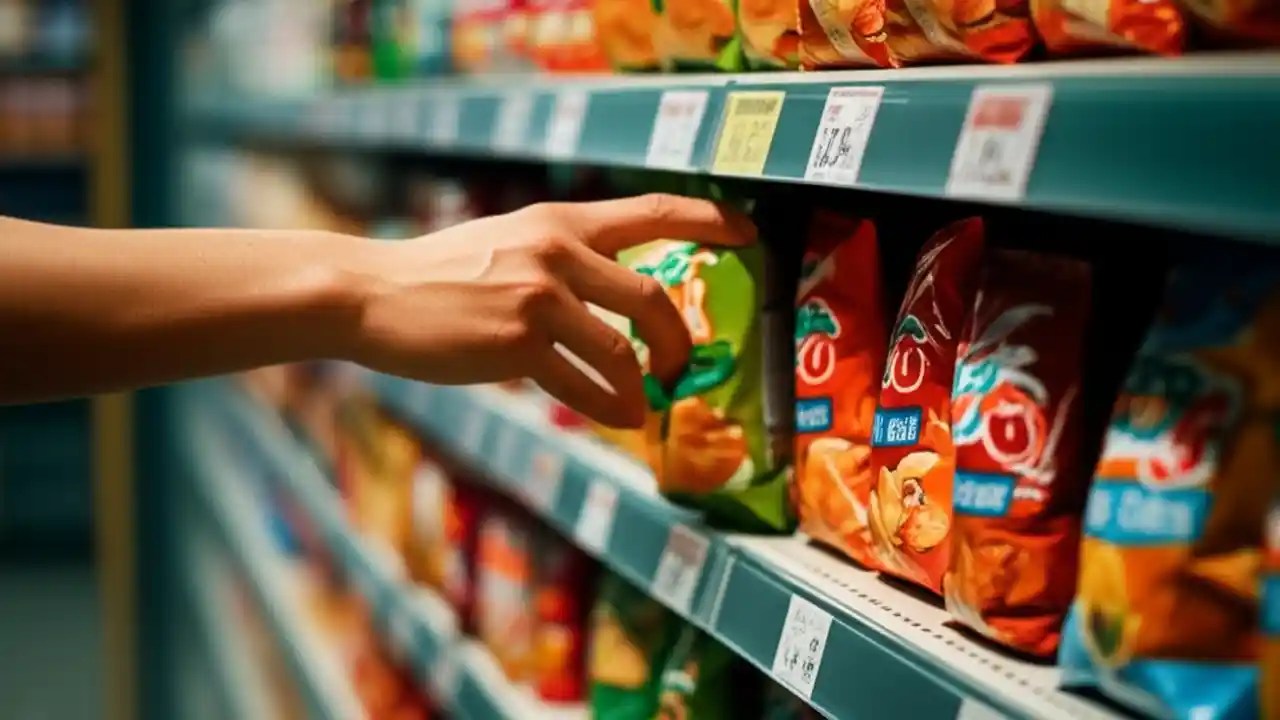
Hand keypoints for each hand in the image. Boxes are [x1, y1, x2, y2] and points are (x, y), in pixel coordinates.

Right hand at [349, 194, 756, 427]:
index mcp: (561, 221)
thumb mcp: (510, 240)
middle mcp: (557, 253)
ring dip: (644, 386)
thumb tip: (612, 293)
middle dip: (679, 342)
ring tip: (644, 404)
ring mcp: (538, 300)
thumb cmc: (442, 272)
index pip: (653, 211)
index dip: (710, 221)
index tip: (749, 233)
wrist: (374, 293)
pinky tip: (620, 418)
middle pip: (653, 299)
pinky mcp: (516, 345)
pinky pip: (584, 386)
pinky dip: (610, 409)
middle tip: (682, 367)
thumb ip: (563, 257)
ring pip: (623, 352)